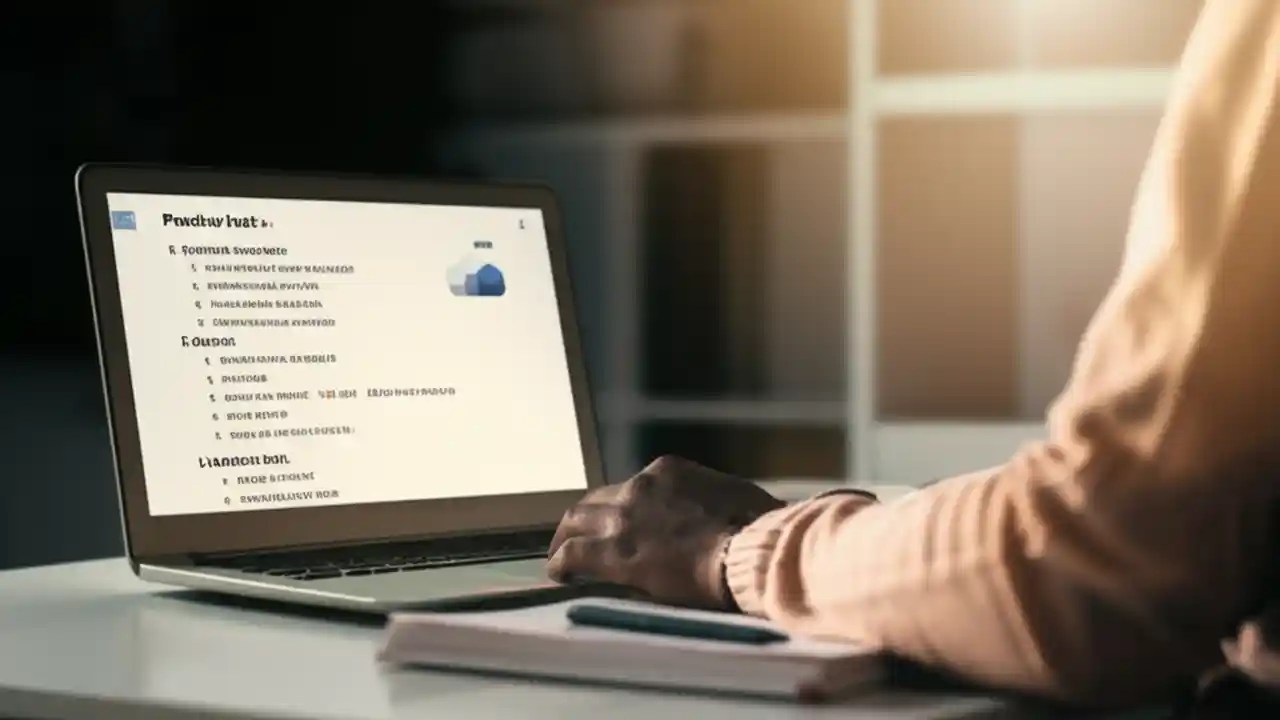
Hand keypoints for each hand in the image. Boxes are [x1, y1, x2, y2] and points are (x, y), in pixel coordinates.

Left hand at [546, 455, 784, 608]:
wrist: (743, 552)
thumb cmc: (754, 528)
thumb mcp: (740, 496)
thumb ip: (721, 497)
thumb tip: (733, 508)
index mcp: (668, 471)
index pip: (633, 486)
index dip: (624, 506)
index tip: (625, 522)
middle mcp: (638, 486)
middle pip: (596, 500)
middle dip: (586, 518)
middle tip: (580, 537)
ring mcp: (621, 517)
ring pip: (574, 521)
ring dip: (565, 538)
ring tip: (562, 558)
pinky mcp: (611, 551)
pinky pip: (570, 555)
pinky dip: (560, 565)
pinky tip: (559, 577)